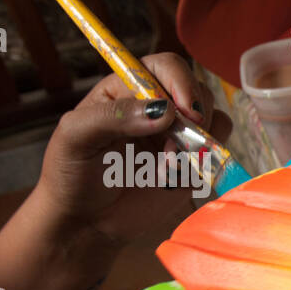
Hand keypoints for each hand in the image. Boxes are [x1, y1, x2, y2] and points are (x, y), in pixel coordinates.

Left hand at [34, 52, 231, 246]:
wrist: (85, 222)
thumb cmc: (71, 174)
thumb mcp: (76, 137)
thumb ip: (113, 116)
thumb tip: (164, 110)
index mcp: (126, 89)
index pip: (164, 67)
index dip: (180, 81)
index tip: (183, 110)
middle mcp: (157, 107)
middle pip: (196, 90)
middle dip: (195, 114)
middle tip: (174, 144)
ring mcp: (177, 136)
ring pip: (214, 118)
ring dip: (202, 138)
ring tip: (169, 162)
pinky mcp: (191, 164)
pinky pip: (218, 150)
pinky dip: (209, 158)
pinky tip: (179, 173)